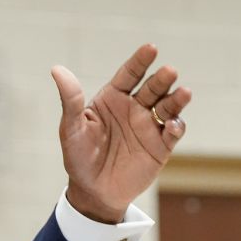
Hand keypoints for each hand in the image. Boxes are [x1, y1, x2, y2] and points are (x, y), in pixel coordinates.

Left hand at [51, 44, 190, 223]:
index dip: (140, 61)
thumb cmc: (79, 158)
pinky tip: (173, 125)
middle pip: (153, 87)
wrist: (93, 192)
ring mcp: (149, 126)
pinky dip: (177, 126)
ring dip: (177, 99)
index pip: (129, 74)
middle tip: (169, 71)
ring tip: (183, 93)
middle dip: (162, 79)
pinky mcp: (161, 146)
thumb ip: (70, 100)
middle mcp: (134, 108)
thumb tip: (56, 69)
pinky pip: (173, 132)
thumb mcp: (72, 128)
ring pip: (168, 106)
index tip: (150, 48)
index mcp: (113, 99)